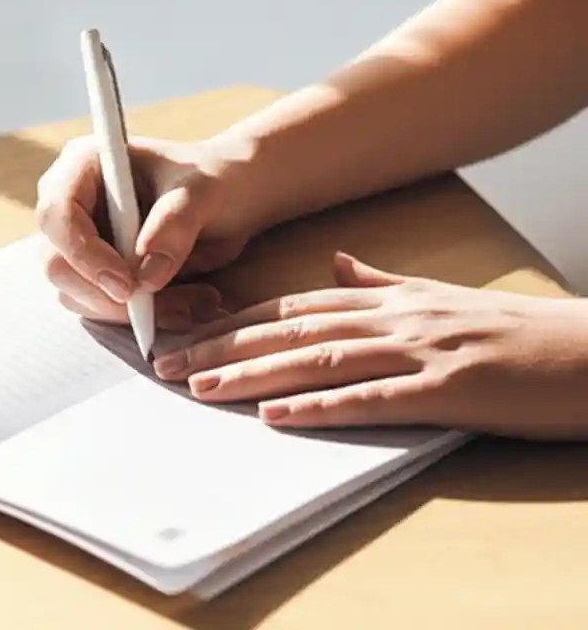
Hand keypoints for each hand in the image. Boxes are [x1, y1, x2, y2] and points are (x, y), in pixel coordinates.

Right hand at [36, 135, 254, 328]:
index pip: (58, 215)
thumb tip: (145, 274)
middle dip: (102, 294)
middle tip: (152, 310)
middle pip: (56, 262)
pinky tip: (182, 306)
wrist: (234, 197)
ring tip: (190, 303)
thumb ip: (174, 225)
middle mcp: (70, 203)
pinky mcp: (94, 272)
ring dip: (126, 311)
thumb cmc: (216, 179)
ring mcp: (79, 240)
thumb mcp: (204, 193)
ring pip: (75, 293)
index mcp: (84, 165)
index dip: (84, 254)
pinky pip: (99, 306)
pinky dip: (137, 316)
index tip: (128, 285)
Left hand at [154, 252, 587, 439]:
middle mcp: (393, 317)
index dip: (232, 320)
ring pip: (317, 358)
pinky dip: (321, 406)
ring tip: (198, 388)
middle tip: (164, 365)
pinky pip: (373, 399)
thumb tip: (338, 263)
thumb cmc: (515, 331)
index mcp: (388, 298)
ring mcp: (419, 351)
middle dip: (221, 346)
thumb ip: (383, 282)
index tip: (185, 333)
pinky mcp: (447, 390)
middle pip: (289, 328)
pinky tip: (277, 415)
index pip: (291, 305)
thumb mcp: (440, 295)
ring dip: (252, 374)